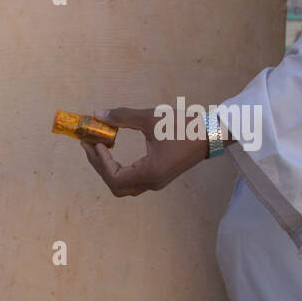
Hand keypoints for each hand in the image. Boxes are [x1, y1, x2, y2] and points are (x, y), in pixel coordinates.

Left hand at [83, 106, 208, 196]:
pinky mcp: (158, 177)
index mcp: (151, 172)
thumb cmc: (185, 126)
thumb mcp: (152, 118)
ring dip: (107, 169)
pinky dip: (118, 168)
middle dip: (99, 166)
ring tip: (98, 147)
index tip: (94, 142)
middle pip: (116, 185)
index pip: (114, 177)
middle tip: (89, 144)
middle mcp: (152, 182)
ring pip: (123, 186)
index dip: (100, 162)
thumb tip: (97, 114)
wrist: (212, 134)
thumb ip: (123, 117)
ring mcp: (156, 182)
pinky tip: (113, 150)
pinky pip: (132, 180)